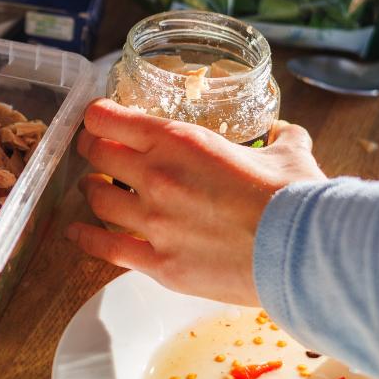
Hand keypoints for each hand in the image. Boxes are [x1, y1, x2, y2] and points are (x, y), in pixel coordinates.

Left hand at [68, 99, 326, 306]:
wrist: (301, 251)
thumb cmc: (294, 199)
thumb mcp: (288, 153)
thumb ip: (281, 137)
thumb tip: (285, 133)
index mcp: (179, 141)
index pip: (110, 118)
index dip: (98, 116)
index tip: (99, 119)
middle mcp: (156, 177)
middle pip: (97, 154)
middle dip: (92, 150)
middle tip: (95, 152)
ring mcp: (153, 222)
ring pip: (96, 198)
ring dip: (91, 190)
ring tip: (93, 188)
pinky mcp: (158, 263)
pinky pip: (105, 247)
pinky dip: (86, 238)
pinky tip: (77, 234)